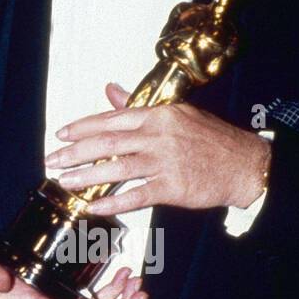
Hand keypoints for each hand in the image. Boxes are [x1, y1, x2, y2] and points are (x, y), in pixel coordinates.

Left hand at [45, 83, 270, 217]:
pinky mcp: (172, 187)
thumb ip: (140, 107)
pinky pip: (135, 196)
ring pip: (116, 169)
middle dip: (75, 153)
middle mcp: (158, 136)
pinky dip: (113, 202)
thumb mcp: (178, 114)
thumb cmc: (213, 140)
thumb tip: (111, 92)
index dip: (83, 127)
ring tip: (64, 182)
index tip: (62, 134)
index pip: (111, 119)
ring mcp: (165, 162)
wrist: (245, 164)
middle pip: (107, 143)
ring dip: (86, 177)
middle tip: (52, 160)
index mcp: (158, 115)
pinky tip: (93, 207)